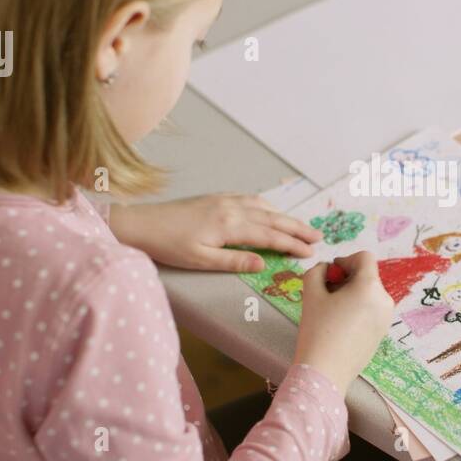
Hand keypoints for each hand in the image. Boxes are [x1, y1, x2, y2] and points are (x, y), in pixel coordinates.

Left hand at [109, 194, 321, 272]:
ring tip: (302, 227)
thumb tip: (263, 263)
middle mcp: (232, 208)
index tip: (310, 252)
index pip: (270, 236)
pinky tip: (271, 211)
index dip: (292, 244)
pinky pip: (251, 199)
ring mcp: (225, 200)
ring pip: (264, 207)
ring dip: (286, 217)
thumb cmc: (168, 245)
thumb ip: (234, 260)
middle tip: (318, 237)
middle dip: (297, 228)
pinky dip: (268, 206)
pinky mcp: (217, 198)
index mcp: (230, 225)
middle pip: (273, 219)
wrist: (141, 223)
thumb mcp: (200, 259)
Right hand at [294, 252, 393, 394]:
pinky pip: (372, 310)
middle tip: (326, 294)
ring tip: (332, 311)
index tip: (331, 275)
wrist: (326, 372)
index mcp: (370, 287)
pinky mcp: (383, 333)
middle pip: (367, 276)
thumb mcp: (311, 294)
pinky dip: (358, 309)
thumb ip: (317, 271)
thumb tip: (326, 268)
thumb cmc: (318, 330)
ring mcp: (386, 318)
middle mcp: (384, 300)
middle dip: (347, 279)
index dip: (345, 260)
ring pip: (369, 293)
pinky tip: (340, 325)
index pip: (364, 258)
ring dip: (352, 294)